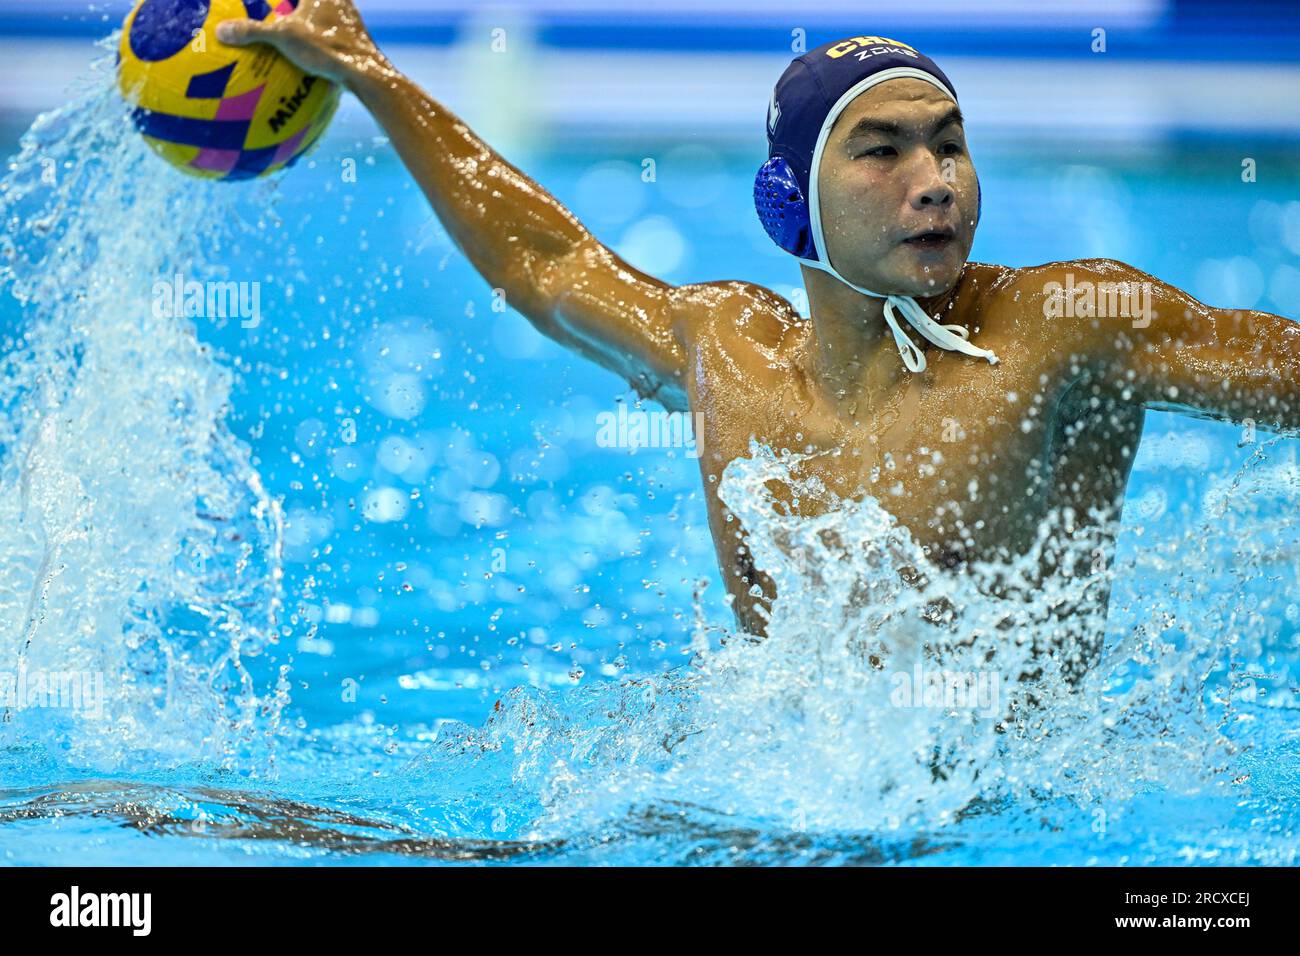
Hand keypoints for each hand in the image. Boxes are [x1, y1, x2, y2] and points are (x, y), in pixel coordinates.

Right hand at [215, 0, 389, 86]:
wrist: (368, 73)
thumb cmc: (328, 50)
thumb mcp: (285, 38)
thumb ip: (253, 31)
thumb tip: (221, 30)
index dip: (286, 0)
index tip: (278, 5)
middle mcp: (338, 0)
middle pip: (311, 2)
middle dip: (296, 6)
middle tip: (285, 10)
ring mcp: (348, 18)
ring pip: (326, 11)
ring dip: (311, 15)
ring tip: (295, 22)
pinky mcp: (354, 37)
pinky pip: (332, 29)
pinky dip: (318, 33)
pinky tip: (309, 50)